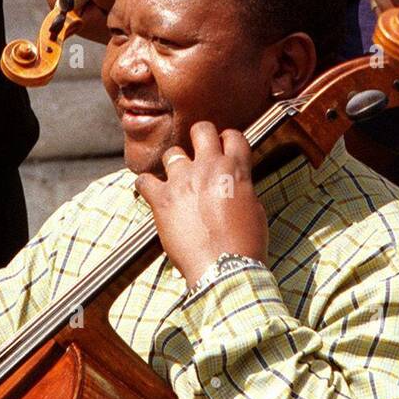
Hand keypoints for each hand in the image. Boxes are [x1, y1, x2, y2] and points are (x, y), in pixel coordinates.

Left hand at [136, 122, 268, 287]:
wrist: (224, 268)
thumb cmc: (244, 244)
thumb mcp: (254, 208)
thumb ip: (241, 187)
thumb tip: (233, 183)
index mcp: (235, 169)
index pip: (232, 135)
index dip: (227, 139)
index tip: (222, 146)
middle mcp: (208, 167)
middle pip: (201, 129)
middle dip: (200, 136)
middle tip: (198, 150)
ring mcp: (183, 181)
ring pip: (172, 153)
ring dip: (175, 163)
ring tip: (177, 179)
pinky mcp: (162, 199)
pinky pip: (144, 180)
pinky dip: (146, 185)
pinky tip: (151, 192)